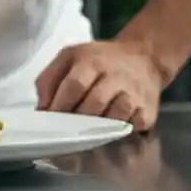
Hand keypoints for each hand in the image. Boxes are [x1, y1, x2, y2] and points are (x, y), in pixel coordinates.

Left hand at [34, 40, 167, 131]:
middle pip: (94, 104)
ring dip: (97, 128)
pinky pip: (133, 126)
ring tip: (87, 131)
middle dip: (76, 120)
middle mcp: (116, 76)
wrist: (144, 57)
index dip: (60, 105)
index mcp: (92, 60)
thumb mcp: (69, 57)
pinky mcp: (149, 110)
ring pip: (114, 117)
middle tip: (66, 130)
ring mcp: (135, 93)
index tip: (50, 119)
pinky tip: (111, 131)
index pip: (75, 85)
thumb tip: (41, 109)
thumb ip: (49, 79)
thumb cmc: (99, 60)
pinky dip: (120, 132)